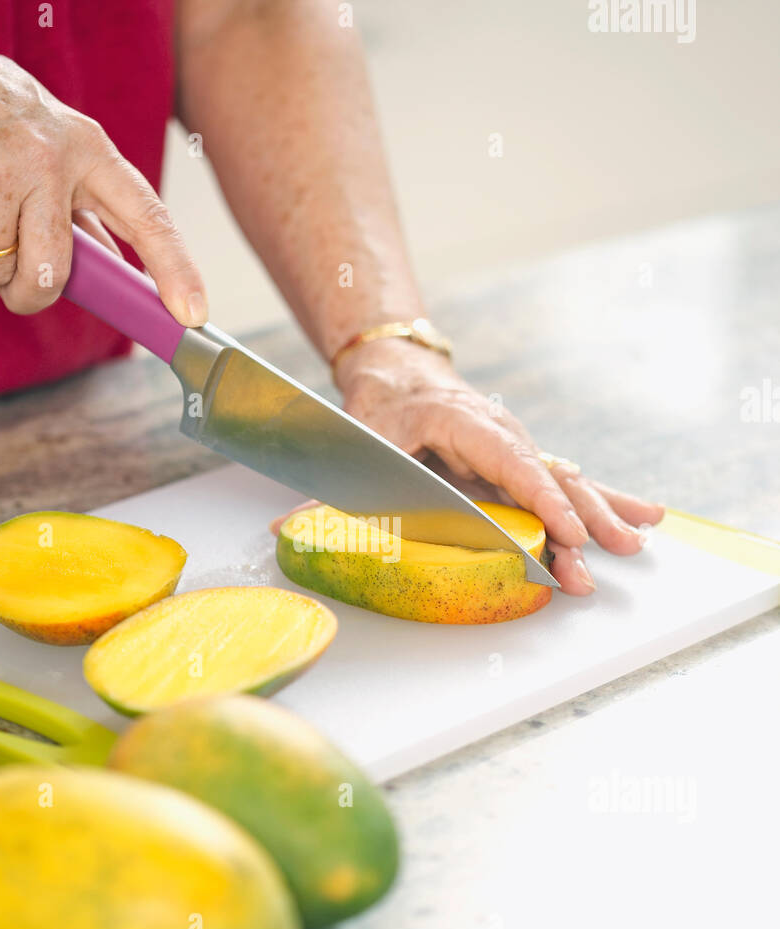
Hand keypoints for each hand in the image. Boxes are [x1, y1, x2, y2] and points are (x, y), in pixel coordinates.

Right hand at [0, 21, 205, 321]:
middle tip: (17, 286)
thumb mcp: (51, 138)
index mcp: (87, 148)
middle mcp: (46, 160)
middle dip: (29, 296)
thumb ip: (82, 199)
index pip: (146, 216)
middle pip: (51, 275)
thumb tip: (111, 265)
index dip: (175, 268)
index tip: (193, 312)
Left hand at [332, 338, 663, 594]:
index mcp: (462, 422)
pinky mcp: (520, 464)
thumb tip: (284, 528)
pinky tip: (644, 517)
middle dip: (578, 521)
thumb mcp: (354, 442)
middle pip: (546, 477)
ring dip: (600, 515)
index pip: (509, 461)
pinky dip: (605, 501)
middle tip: (601, 558)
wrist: (396, 370)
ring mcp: (515, 448)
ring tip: (636, 543)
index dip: (539, 498)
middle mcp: (499, 433)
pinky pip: (566, 483)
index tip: (564, 529)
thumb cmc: (377, 407)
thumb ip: (328, 489)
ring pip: (565, 481)